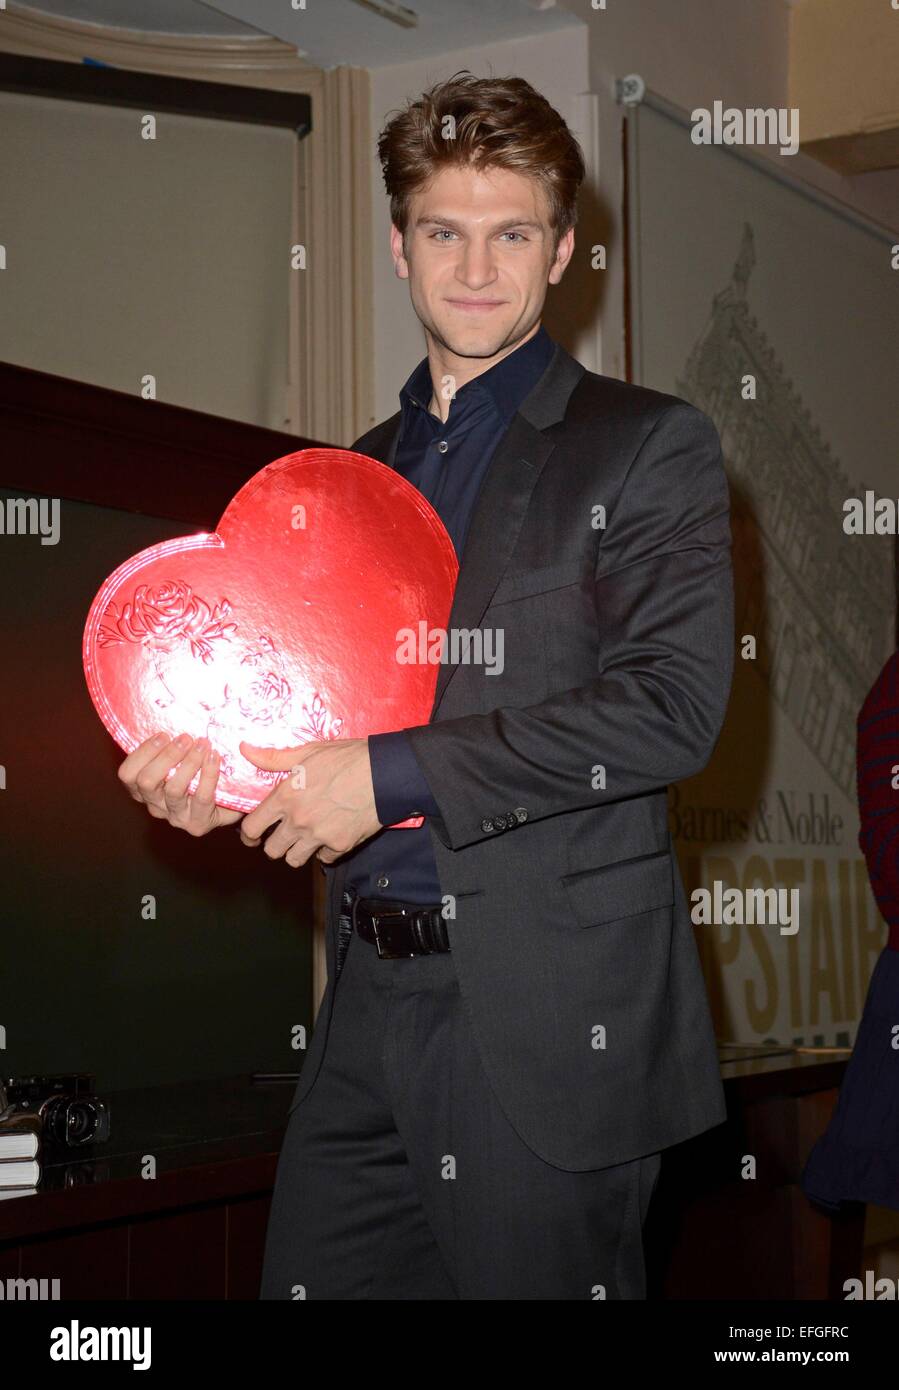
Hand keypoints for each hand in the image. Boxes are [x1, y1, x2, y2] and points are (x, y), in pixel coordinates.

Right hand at [118, 731, 242, 834]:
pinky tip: (215, 757)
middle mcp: (155, 805)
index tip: (163, 734)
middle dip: (167, 755)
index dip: (142, 753)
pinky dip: (209, 774)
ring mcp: (175, 816)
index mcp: (143, 790)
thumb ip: (169, 746)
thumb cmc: (199, 775)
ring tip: (203, 745)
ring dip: (189, 763)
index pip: (127, 774)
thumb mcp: (178, 760)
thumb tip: (168, 714)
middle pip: (147, 781)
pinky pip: (201, 797)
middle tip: (186, 738)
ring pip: (173, 790)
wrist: (230, 804)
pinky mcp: (197, 824)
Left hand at [238, 737, 381, 867]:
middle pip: (272, 850)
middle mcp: (298, 821)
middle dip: (275, 843)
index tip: (255, 833)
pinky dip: (324, 850)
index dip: (250, 832)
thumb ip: (274, 758)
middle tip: (283, 835)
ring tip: (305, 839)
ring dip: (297, 851)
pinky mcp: (340, 846)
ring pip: (294, 860)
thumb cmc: (347, 759)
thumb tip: (245, 750)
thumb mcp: (308, 752)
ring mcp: (319, 836)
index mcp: (286, 797)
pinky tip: (330, 835)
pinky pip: (323, 858)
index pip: (252, 827)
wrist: (383, 773)